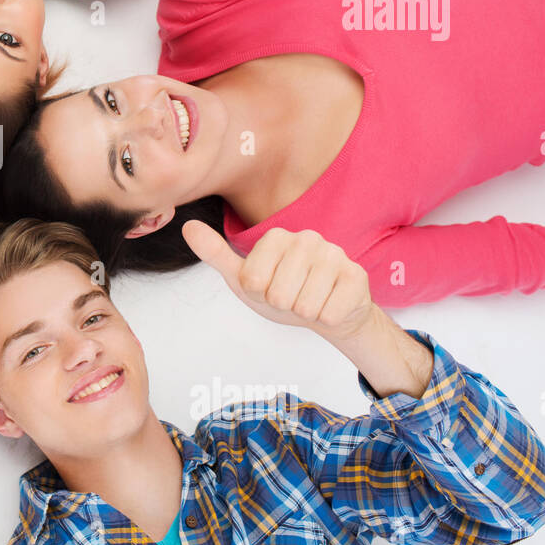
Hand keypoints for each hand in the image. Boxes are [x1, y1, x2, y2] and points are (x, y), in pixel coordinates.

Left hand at [182, 222, 374, 343]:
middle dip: (283, 305)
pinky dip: (326, 318)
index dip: (259, 293)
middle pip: (279, 294)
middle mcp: (307, 238)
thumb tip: (187, 227)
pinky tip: (330, 304)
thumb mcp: (244, 277)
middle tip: (292, 296)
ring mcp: (335, 255)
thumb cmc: (282, 292)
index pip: (253, 280)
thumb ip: (215, 253)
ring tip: (310, 299)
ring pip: (305, 305)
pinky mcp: (356, 276)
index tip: (269, 287)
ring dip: (305, 311)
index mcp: (276, 236)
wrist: (326, 311)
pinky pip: (330, 313)